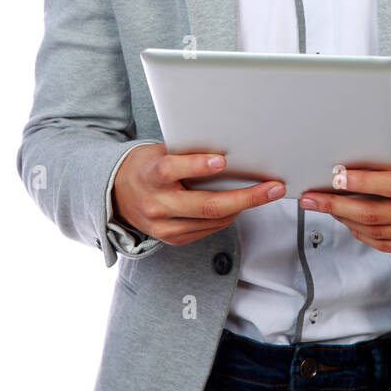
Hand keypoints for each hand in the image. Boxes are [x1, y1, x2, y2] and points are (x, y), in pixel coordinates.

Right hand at [111, 144, 285, 245]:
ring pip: (213, 220)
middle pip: (206, 204)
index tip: (221, 161)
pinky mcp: (173, 239)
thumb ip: (185, 155)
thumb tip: (227, 151)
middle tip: (273, 187)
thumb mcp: (159, 152)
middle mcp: (156, 205)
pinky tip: (240, 204)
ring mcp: (164, 227)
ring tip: (267, 193)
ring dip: (243, 207)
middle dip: (246, 197)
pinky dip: (228, 216)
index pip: (171, 170)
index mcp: (149, 176)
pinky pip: (209, 229)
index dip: (196, 165)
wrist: (117, 196)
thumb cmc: (146, 166)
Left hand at [299, 150, 390, 259]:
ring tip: (328, 209)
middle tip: (314, 199)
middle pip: (377, 214)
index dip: (360, 182)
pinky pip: (388, 246)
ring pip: (378, 233)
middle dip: (338, 206)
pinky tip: (351, 223)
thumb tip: (348, 170)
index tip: (335, 176)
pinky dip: (365, 235)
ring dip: (346, 221)